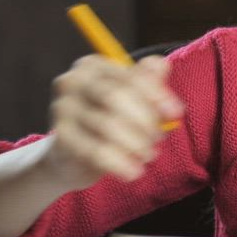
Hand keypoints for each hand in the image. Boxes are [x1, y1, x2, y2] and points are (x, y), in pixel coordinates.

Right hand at [42, 55, 183, 189]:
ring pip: (108, 125)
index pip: (130, 76)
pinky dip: (121, 163)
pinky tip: (135, 172)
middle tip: (158, 138)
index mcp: (92, 66)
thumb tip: (162, 65)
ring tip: (148, 154)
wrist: (72, 157)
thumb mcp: (131, 99)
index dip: (157, 95)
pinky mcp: (60, 138)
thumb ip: (148, 82)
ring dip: (137, 144)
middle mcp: (72, 82)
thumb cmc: (108, 120)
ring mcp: (62, 109)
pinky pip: (96, 151)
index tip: (176, 113)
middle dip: (145, 120)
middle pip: (117, 96)